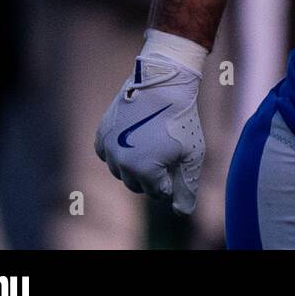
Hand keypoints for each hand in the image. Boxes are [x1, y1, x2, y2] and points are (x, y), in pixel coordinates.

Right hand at [95, 30, 206, 215]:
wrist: (164, 82)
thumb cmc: (182, 118)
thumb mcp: (192, 154)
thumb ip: (187, 187)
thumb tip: (182, 212)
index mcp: (143, 171)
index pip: (158, 192)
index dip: (172, 179)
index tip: (179, 160)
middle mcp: (121, 163)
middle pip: (137, 184)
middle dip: (152, 175)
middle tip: (167, 154)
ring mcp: (109, 148)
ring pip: (121, 171)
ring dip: (135, 165)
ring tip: (153, 145)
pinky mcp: (102, 133)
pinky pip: (107, 155)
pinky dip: (119, 153)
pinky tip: (134, 140)